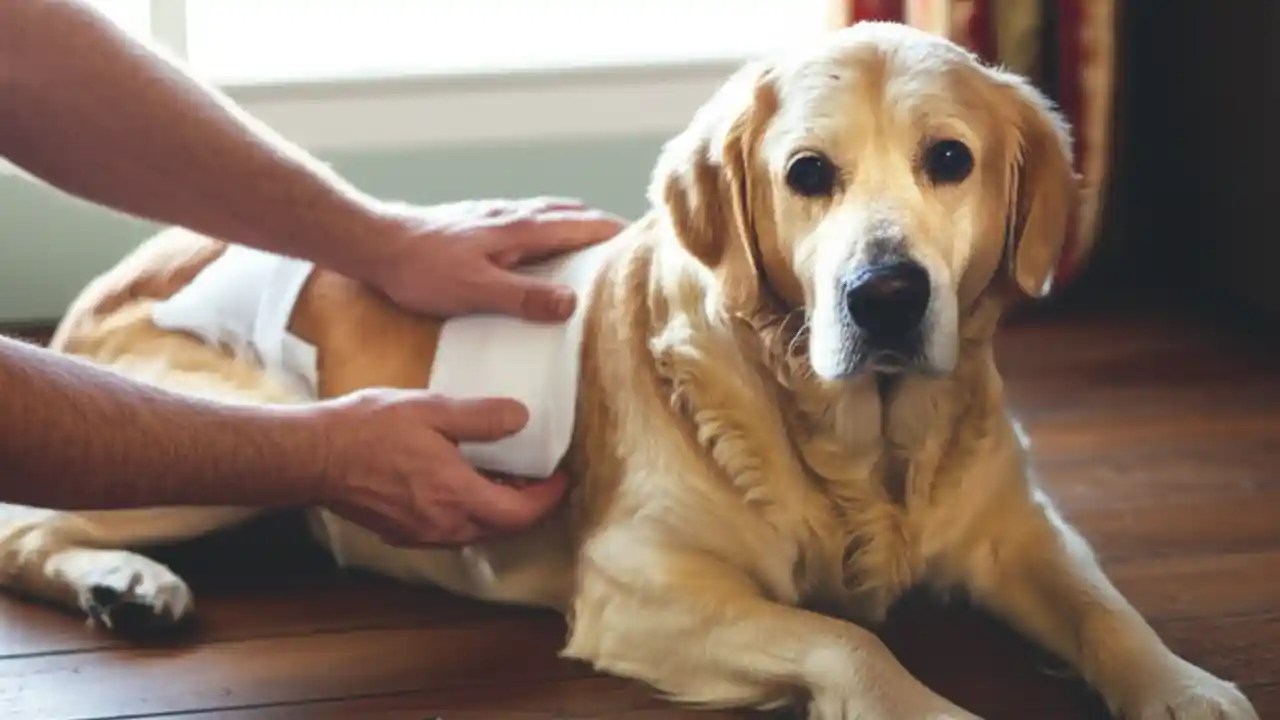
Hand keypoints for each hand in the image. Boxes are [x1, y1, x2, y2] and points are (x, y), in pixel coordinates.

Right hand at [315, 388, 567, 545]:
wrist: (313, 456)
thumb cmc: (367, 430)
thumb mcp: (431, 410)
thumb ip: (480, 417)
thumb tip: (521, 417)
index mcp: (456, 496)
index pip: (521, 514)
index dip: (548, 498)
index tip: (561, 478)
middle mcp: (443, 526)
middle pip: (503, 528)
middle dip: (527, 506)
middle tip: (537, 476)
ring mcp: (420, 535)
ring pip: (477, 532)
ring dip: (497, 510)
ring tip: (504, 477)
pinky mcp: (401, 533)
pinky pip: (451, 531)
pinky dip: (470, 513)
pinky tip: (464, 485)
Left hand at [367, 197, 625, 321]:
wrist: (374, 244)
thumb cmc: (422, 270)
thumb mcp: (476, 291)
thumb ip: (524, 298)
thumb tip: (572, 302)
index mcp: (520, 229)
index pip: (581, 223)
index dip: (614, 230)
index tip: (645, 239)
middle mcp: (511, 215)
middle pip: (569, 212)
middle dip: (600, 223)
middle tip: (626, 242)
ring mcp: (493, 215)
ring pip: (547, 213)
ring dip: (574, 222)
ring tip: (591, 240)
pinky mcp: (475, 221)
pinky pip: (525, 219)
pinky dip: (547, 226)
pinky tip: (538, 243)